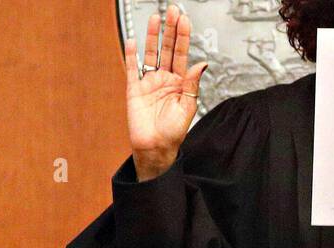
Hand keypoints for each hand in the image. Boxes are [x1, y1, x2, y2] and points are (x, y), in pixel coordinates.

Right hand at [125, 4, 208, 181]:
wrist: (155, 149)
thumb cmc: (173, 133)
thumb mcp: (188, 108)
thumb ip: (192, 85)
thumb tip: (201, 64)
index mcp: (180, 83)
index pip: (182, 54)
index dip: (183, 36)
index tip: (184, 20)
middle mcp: (165, 80)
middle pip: (168, 48)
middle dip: (170, 29)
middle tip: (172, 11)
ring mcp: (149, 83)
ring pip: (151, 54)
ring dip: (153, 37)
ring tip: (155, 19)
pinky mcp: (134, 90)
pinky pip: (132, 69)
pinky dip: (132, 55)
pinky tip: (134, 41)